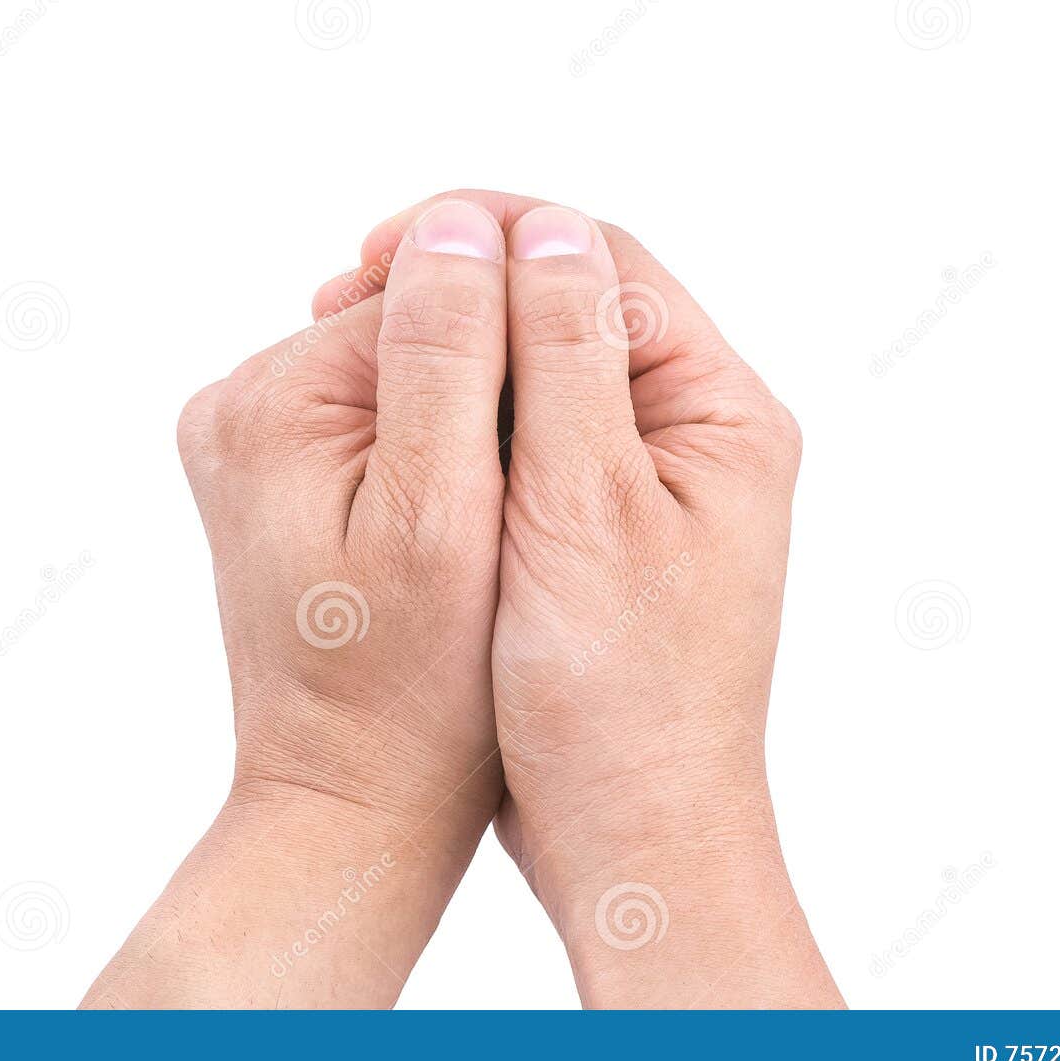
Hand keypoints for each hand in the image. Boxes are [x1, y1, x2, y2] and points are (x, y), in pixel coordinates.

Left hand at [86, 199, 516, 1006]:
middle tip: (550, 477)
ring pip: (412, 369)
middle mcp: (242, 403)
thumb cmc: (411, 692)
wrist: (351, 806)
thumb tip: (458, 221)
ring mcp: (255, 439)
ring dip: (479, 412)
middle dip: (499, 377)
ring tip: (519, 505)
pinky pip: (389, 419)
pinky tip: (481, 516)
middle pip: (416, 324)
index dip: (529, 336)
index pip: (431, 292)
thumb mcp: (443, 520)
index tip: (584, 419)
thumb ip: (448, 361)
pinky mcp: (280, 475)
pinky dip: (447, 448)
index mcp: (273, 400)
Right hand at [350, 190, 842, 1007]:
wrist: (628, 836)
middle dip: (459, 290)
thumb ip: (565, 357)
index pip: (601, 263)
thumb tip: (540, 225)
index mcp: (718, 411)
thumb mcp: (583, 507)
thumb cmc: (616, 691)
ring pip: (538, 371)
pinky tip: (392, 422)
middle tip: (341, 300)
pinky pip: (526, 437)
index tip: (374, 254)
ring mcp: (646, 484)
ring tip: (349, 350)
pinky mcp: (597, 531)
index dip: (486, 236)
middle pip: (570, 307)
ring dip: (452, 349)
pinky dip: (460, 415)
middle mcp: (693, 435)